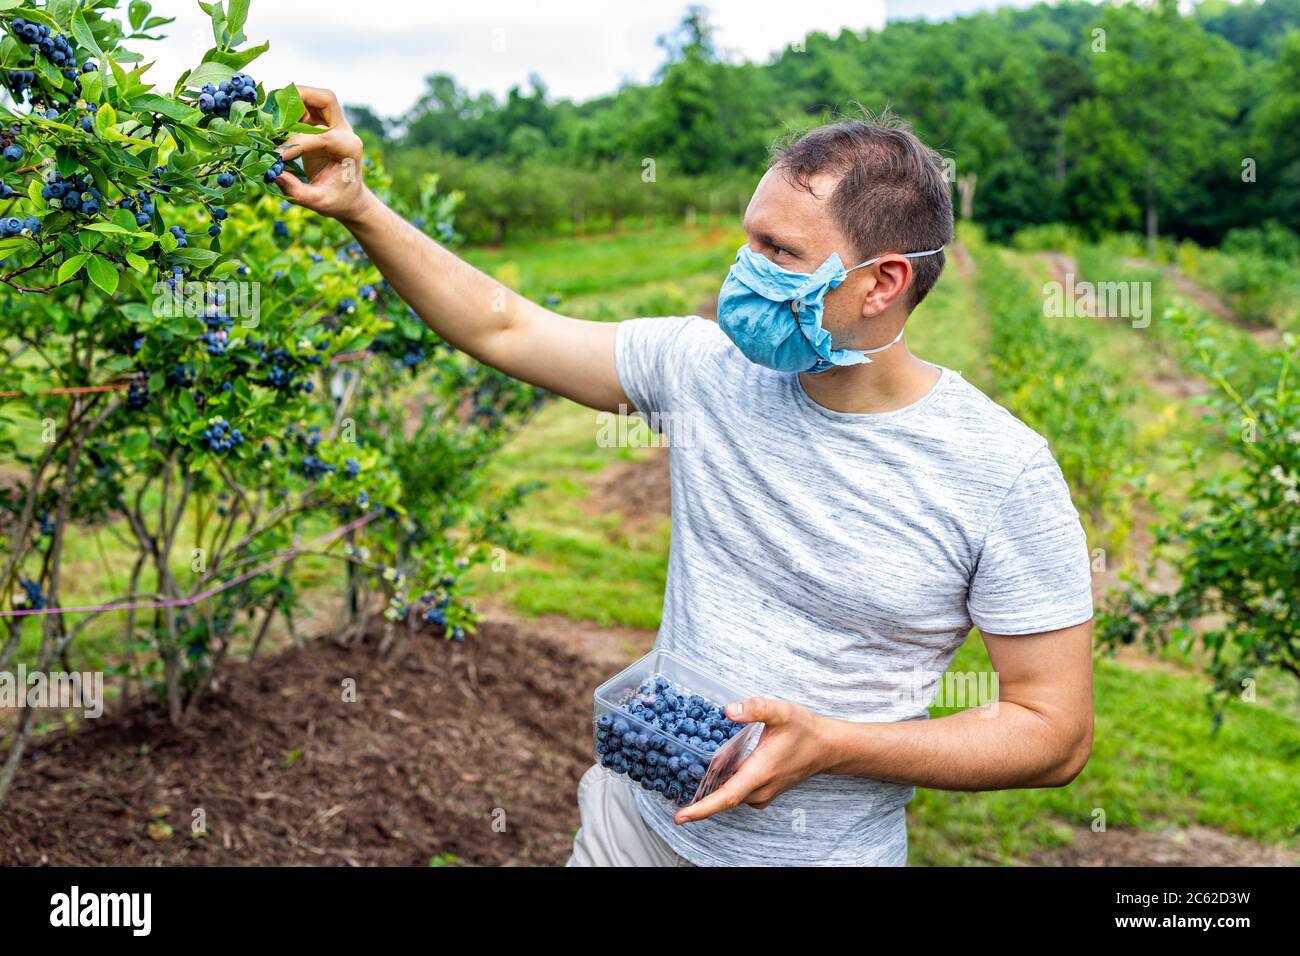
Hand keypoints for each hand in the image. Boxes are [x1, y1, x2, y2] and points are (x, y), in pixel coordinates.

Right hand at [275, 86, 374, 225]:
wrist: (349, 197)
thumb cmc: (337, 200)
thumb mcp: (320, 202)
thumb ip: (298, 192)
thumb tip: (275, 174)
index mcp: (349, 147)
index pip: (322, 136)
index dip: (297, 143)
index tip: (277, 156)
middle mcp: (344, 131)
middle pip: (326, 99)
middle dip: (301, 96)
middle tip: (274, 106)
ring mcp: (333, 125)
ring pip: (315, 98)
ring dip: (292, 99)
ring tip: (269, 112)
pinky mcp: (320, 125)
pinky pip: (305, 108)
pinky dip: (288, 108)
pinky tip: (272, 119)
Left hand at [674, 696, 840, 823]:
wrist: (828, 748)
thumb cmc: (805, 730)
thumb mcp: (781, 712)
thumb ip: (755, 708)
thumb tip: (727, 710)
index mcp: (760, 772)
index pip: (726, 797)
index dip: (702, 809)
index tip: (680, 817)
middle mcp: (760, 788)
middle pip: (723, 799)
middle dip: (698, 799)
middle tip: (672, 790)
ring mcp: (763, 793)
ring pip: (731, 796)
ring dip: (711, 792)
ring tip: (688, 777)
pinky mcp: (765, 791)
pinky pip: (739, 793)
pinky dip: (724, 787)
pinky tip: (716, 771)